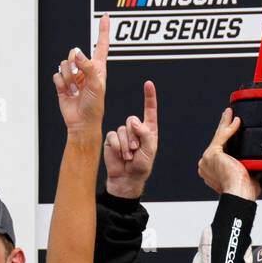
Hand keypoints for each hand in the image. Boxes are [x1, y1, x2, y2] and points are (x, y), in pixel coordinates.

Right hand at [53, 13, 109, 139]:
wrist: (82, 123)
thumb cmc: (94, 107)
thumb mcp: (97, 86)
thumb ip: (88, 67)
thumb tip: (77, 53)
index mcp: (98, 68)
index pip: (101, 45)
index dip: (103, 31)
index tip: (106, 17)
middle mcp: (85, 69)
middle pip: (74, 53)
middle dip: (74, 66)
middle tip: (79, 81)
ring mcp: (74, 76)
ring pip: (63, 64)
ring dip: (68, 78)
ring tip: (75, 90)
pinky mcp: (63, 83)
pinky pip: (56, 75)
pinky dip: (61, 84)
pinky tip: (68, 93)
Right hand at [105, 81, 157, 198]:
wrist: (126, 178)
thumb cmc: (141, 166)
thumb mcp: (149, 150)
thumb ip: (145, 133)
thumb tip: (134, 121)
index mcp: (148, 129)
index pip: (149, 110)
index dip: (149, 97)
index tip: (148, 84)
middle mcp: (135, 129)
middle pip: (132, 119)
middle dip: (134, 136)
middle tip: (136, 150)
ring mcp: (122, 133)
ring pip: (122, 129)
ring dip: (126, 144)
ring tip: (129, 156)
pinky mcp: (112, 139)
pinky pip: (113, 136)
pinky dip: (118, 146)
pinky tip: (120, 155)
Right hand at [198, 108, 259, 200]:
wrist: (240, 194)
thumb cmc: (244, 192)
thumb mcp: (246, 177)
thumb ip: (248, 168)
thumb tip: (260, 163)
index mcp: (211, 173)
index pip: (220, 152)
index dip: (227, 140)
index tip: (234, 131)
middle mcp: (206, 166)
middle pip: (218, 142)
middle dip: (224, 128)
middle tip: (229, 116)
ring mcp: (207, 160)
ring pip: (218, 138)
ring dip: (225, 124)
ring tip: (230, 113)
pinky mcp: (212, 154)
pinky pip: (221, 137)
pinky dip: (229, 128)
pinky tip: (236, 120)